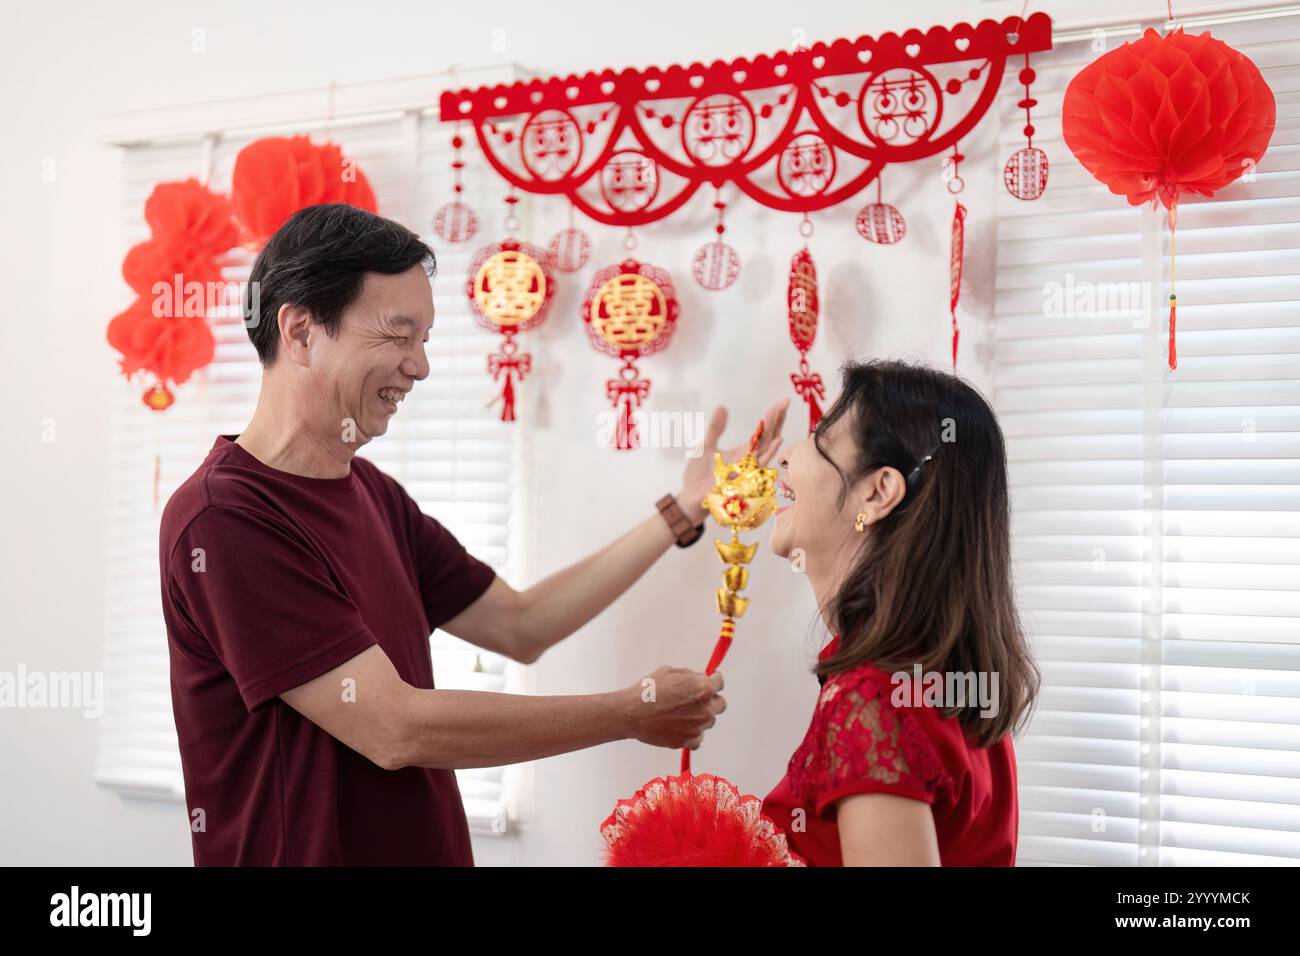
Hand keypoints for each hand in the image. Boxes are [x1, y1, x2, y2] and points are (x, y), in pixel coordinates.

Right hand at [624, 666, 725, 749]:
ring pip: (709, 721)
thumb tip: (701, 678)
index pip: (720, 682)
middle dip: (711, 699)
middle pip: (720, 704)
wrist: (631, 714)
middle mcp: (705, 710)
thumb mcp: (669, 671)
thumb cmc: (648, 690)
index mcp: (703, 689)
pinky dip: (692, 733)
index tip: (709, 680)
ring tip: (681, 713)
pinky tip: (680, 726)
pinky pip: (698, 738)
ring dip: (700, 716)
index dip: (713, 680)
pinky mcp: (688, 741)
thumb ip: (690, 675)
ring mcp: (698, 728)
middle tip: (695, 698)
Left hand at [676, 398, 789, 525]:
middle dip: (777, 420)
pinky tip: (776, 440)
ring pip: (766, 450)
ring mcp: (746, 472)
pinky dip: (768, 453)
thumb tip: (723, 407)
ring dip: (774, 431)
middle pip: (768, 438)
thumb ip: (716, 428)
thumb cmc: (699, 476)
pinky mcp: (740, 480)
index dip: (772, 418)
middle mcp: (748, 462)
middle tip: (785, 402)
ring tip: (781, 414)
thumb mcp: (705, 446)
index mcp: (743, 453)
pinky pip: (757, 466)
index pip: (763, 434)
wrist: (689, 498)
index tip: (782, 402)